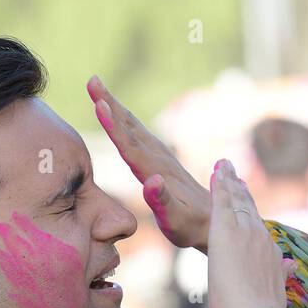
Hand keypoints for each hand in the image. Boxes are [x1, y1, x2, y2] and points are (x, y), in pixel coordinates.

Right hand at [87, 75, 210, 251]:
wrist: (215, 222)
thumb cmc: (192, 227)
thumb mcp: (177, 220)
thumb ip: (163, 201)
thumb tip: (151, 181)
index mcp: (157, 173)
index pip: (131, 146)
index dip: (114, 127)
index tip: (100, 105)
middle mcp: (160, 161)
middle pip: (131, 129)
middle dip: (111, 105)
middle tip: (92, 80)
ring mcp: (162, 159)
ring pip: (135, 129)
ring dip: (117, 109)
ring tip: (100, 90)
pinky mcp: (163, 162)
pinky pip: (140, 137)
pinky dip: (127, 123)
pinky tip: (120, 117)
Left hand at [207, 159, 287, 307]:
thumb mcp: (275, 292)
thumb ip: (281, 276)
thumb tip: (292, 266)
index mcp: (271, 255)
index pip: (258, 227)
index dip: (252, 211)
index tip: (246, 198)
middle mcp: (260, 238)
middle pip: (249, 207)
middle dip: (241, 189)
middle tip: (234, 172)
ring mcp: (245, 232)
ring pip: (236, 200)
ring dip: (229, 182)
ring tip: (224, 165)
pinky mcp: (226, 231)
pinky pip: (222, 201)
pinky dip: (220, 184)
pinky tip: (216, 170)